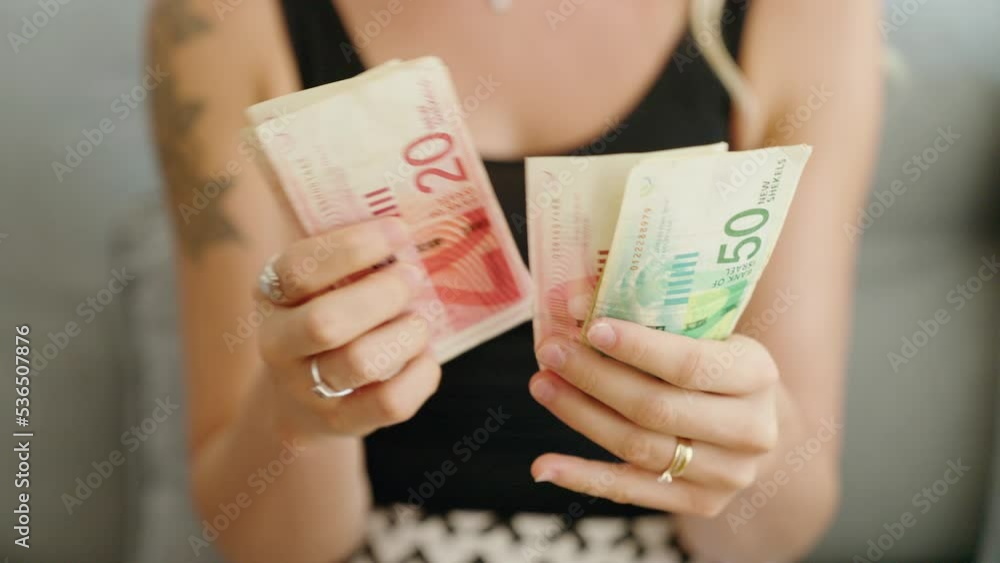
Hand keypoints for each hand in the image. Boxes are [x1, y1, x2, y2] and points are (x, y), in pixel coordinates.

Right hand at [256, 217, 440, 437]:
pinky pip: (390, 403)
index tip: (399, 231)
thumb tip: (407, 219)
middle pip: (326, 323)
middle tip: (413, 277)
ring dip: (406, 334)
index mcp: (270, 296)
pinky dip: (421, 374)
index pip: (299, 270)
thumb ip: (347, 249)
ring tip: (419, 321)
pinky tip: (424, 356)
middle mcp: (278, 345)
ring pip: (361, 363)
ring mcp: (306, 390)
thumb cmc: (326, 312)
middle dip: (383, 295)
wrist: (301, 398)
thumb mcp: (319, 279)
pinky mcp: (342, 423)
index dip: (353, 247)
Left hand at [529, 318, 779, 516]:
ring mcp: (727, 473)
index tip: (590, 328)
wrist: (759, 424)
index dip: (637, 347)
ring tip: (543, 385)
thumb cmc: (719, 364)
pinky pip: (630, 490)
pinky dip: (582, 477)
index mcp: (757, 374)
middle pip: (657, 408)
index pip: (690, 364)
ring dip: (581, 416)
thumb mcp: (709, 333)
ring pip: (639, 447)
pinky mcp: (701, 503)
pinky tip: (544, 466)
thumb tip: (573, 299)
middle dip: (595, 378)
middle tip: (551, 352)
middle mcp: (751, 429)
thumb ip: (653, 318)